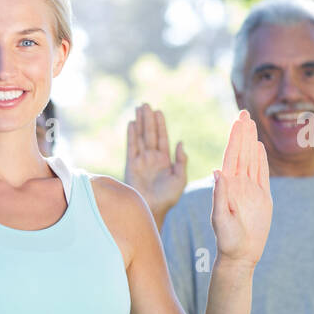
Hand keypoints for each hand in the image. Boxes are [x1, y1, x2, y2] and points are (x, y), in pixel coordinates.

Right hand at [125, 103, 186, 217]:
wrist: (153, 209)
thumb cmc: (168, 198)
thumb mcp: (180, 179)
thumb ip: (181, 161)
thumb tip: (181, 143)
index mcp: (165, 160)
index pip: (162, 138)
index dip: (160, 125)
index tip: (158, 111)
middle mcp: (152, 158)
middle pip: (150, 134)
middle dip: (148, 119)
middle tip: (146, 104)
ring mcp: (141, 161)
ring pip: (141, 137)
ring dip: (140, 123)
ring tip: (139, 108)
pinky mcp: (132, 165)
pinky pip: (131, 147)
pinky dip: (131, 135)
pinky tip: (131, 123)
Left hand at [210, 111, 272, 265]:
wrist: (240, 255)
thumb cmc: (227, 240)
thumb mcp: (220, 218)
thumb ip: (220, 195)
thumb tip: (218, 171)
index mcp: (226, 185)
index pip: (231, 156)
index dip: (234, 138)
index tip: (237, 121)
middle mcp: (238, 184)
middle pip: (241, 152)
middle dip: (242, 133)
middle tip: (243, 112)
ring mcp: (250, 189)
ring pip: (251, 160)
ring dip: (251, 142)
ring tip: (250, 125)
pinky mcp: (262, 197)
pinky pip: (262, 174)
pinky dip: (261, 160)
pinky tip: (258, 148)